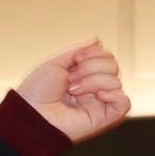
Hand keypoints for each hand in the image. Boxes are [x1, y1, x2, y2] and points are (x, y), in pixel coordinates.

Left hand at [13, 39, 130, 142]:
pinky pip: (124, 102)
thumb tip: (97, 39)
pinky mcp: (103, 116)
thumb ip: (77, 49)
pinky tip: (98, 96)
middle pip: (113, 65)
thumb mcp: (55, 62)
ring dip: (93, 81)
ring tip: (73, 91)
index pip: (105, 55)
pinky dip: (114, 95)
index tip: (75, 60)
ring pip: (116, 80)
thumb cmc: (37, 91)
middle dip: (91, 67)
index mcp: (83, 73)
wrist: (30, 114)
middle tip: (70, 79)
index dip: (92, 53)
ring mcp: (99, 101)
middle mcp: (93, 86)